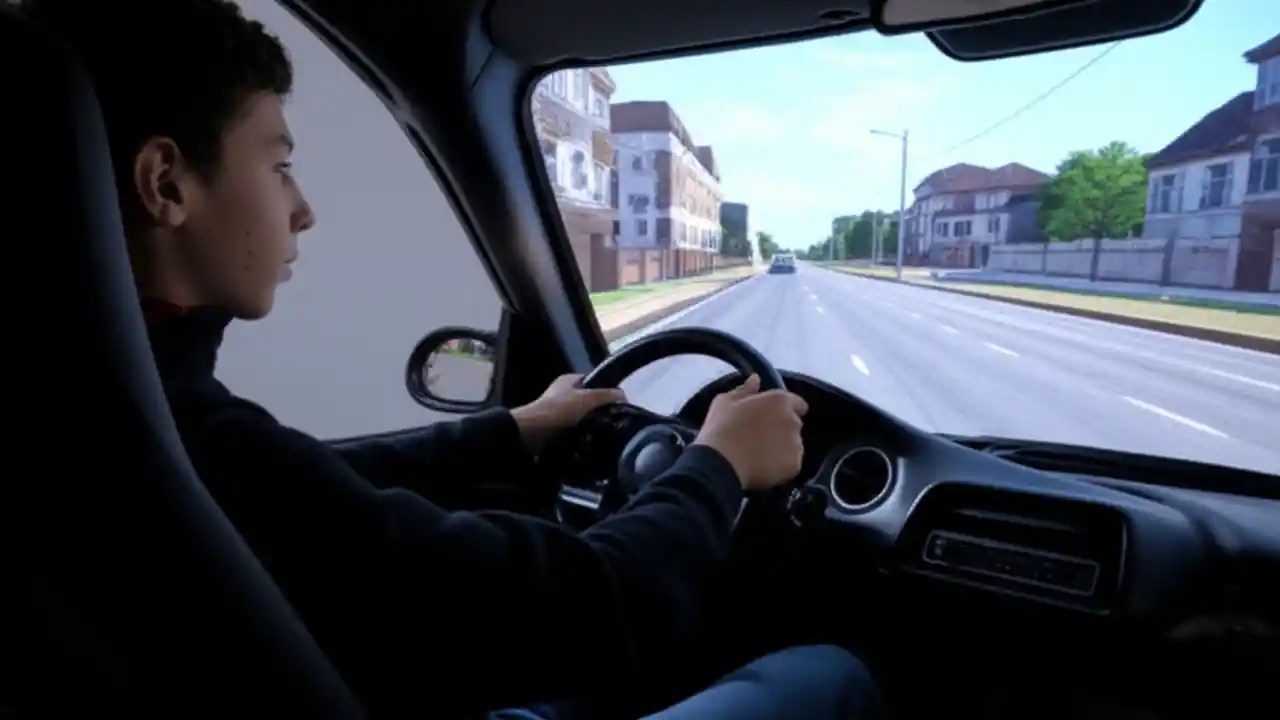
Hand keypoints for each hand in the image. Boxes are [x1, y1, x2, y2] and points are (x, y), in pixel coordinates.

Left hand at [511, 373, 625, 454]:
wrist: (532, 434)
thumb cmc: (560, 410)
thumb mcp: (588, 398)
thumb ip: (607, 395)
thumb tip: (624, 396)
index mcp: (569, 380)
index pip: (593, 381)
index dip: (606, 390)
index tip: (618, 404)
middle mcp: (562, 393)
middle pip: (588, 401)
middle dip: (600, 411)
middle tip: (614, 421)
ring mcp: (557, 412)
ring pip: (582, 417)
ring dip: (591, 425)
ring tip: (605, 434)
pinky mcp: (554, 429)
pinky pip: (574, 431)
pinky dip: (582, 436)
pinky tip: (591, 442)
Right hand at [692, 374, 808, 490]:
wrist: (719, 465)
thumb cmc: (720, 429)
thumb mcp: (725, 402)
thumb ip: (745, 390)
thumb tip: (756, 379)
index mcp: (779, 401)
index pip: (797, 403)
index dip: (785, 409)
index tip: (770, 417)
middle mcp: (793, 421)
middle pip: (794, 424)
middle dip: (782, 428)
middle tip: (760, 437)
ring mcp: (796, 445)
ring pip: (793, 445)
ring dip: (782, 447)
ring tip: (759, 455)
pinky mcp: (794, 466)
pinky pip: (791, 463)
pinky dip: (781, 465)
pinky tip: (763, 467)